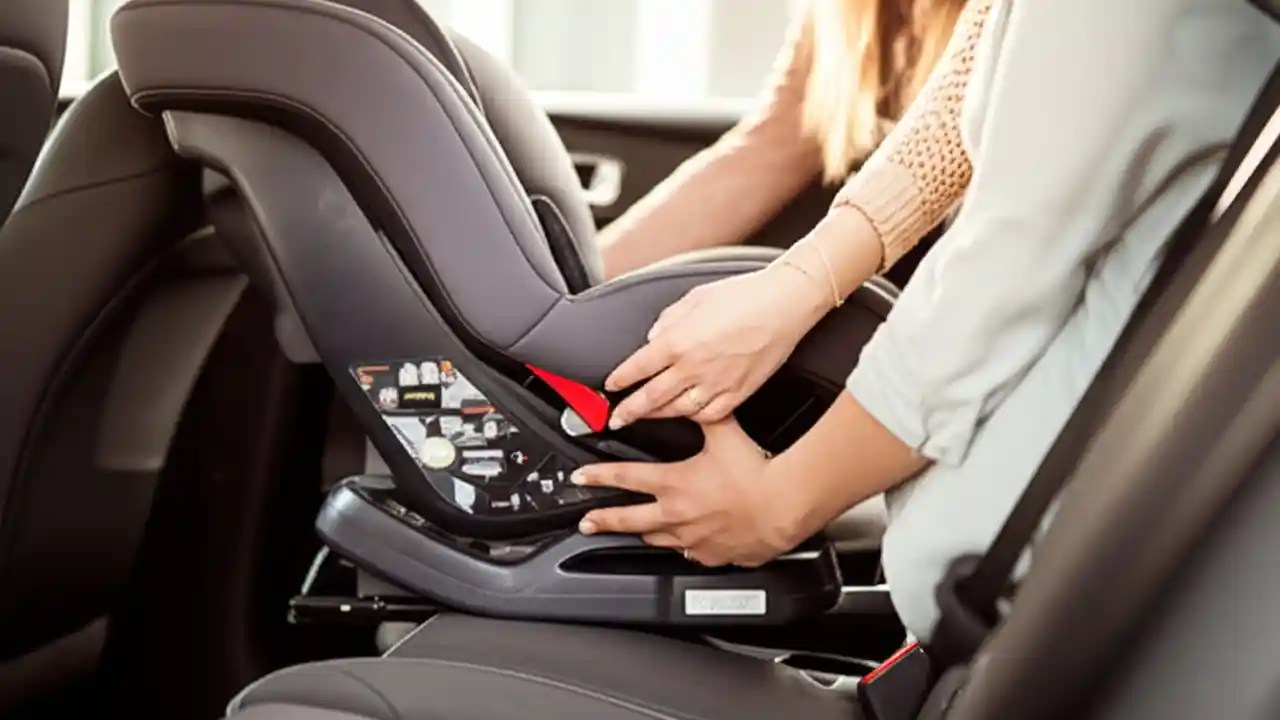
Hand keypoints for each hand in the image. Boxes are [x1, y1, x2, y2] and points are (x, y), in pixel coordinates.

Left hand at [572, 419, 807, 567]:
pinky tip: (685, 545)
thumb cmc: (757, 472)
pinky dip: (685, 548)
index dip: (597, 476)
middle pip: (628, 520)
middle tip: (587, 521)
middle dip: (602, 520)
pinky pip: (691, 555)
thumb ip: (704, 416)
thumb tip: (692, 401)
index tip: (581, 477)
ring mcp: (693, 538)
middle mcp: (677, 514)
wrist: (783, 505)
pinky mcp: (712, 555)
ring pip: (656, 540)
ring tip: (632, 534)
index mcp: (674, 483)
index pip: (624, 477)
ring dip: (642, 535)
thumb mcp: (724, 433)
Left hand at [605, 263, 829, 428]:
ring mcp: (718, 383)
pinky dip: (694, 416)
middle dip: (629, 411)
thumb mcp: (694, 298)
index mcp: (679, 341)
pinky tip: (687, 412)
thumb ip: (668, 321)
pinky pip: (709, 414)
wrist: (785, 304)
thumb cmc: (744, 295)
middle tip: (615, 419)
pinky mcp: (739, 392)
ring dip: (658, 415)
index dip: (619, 379)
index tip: (610, 386)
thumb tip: (653, 338)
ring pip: (678, 410)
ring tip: (646, 416)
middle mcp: (695, 366)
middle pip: (651, 397)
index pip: (638, 367)